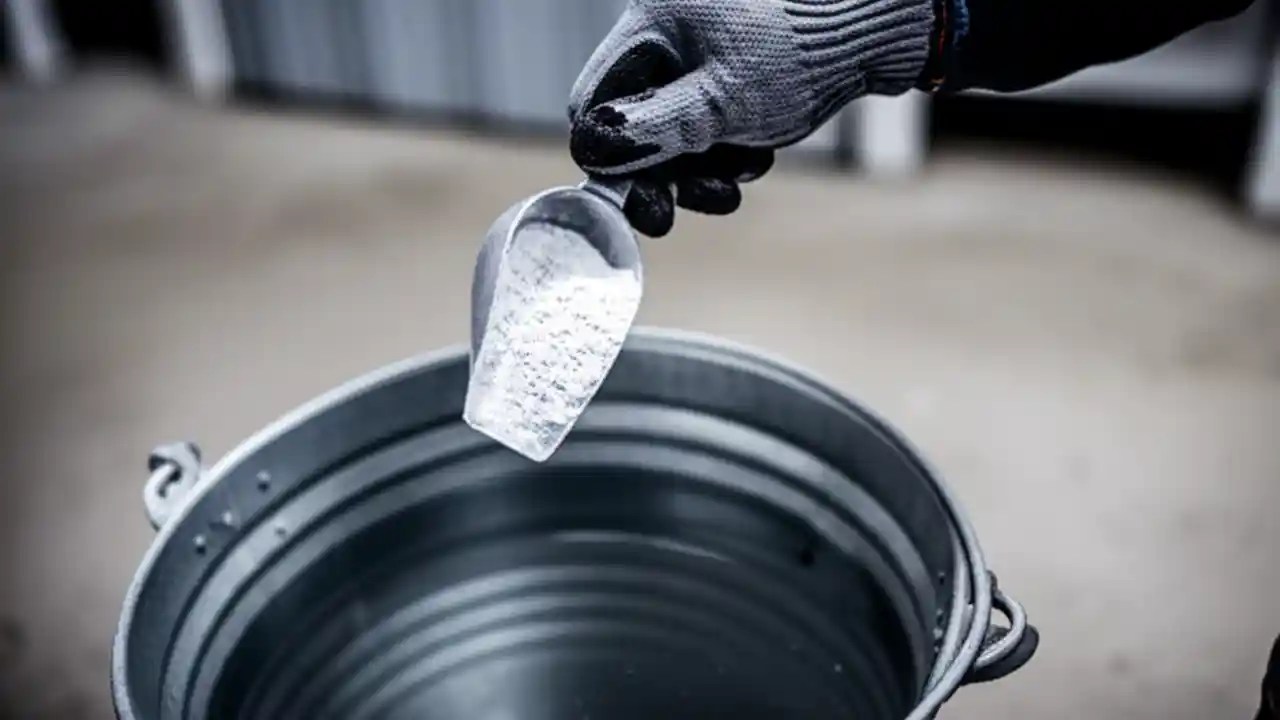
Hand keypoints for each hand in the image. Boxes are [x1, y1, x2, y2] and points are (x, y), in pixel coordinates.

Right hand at [568, 0, 934, 236]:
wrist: (868, 43)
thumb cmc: (799, 62)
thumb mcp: (720, 106)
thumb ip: (653, 130)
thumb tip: (595, 152)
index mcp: (651, 25)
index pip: (592, 101)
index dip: (606, 156)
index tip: (636, 197)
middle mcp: (664, 40)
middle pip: (628, 126)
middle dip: (658, 174)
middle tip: (671, 216)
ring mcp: (692, 61)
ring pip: (666, 137)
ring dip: (696, 171)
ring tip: (739, 173)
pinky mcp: (719, 81)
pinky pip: (699, 131)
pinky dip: (721, 154)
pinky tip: (754, 155)